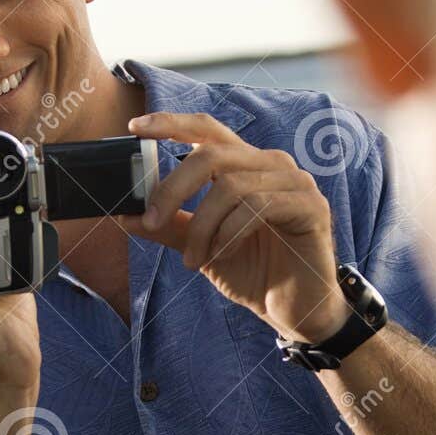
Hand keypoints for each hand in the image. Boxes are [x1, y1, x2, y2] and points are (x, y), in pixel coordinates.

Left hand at [125, 111, 348, 342]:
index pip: (208, 130)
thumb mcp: (202, 247)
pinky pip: (257, 208)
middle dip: (172, 189)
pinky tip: (224, 255)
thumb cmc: (254, 273)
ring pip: (231, 186)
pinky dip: (230, 234)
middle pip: (211, 154)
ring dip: (202, 227)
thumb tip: (126, 214)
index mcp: (245, 166)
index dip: (171, 123)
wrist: (295, 311)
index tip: (135, 127)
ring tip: (195, 259)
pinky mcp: (310, 206)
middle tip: (151, 221)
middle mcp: (271, 165)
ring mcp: (294, 182)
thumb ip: (170, 227)